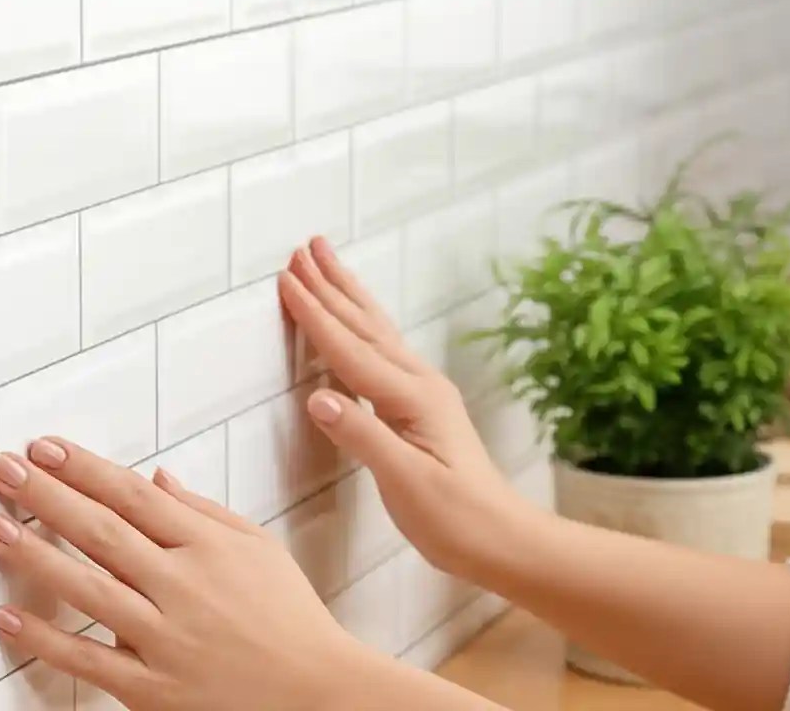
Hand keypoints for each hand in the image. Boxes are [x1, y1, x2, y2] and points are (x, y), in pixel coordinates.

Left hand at [0, 438, 385, 710]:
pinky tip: (10, 615)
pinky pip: (89, 660)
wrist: (320, 694)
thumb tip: (156, 478)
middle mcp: (184, 586)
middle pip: (102, 531)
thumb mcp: (259, 548)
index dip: (84, 468)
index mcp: (209, 547)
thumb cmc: (291, 619)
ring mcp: (166, 638)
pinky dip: (46, 638)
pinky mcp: (154, 688)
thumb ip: (204, 512)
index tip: (45, 447)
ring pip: (88, 588)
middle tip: (4, 467)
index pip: (133, 495)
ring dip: (35, 554)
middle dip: (47, 494)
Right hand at [278, 238, 526, 573]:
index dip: (315, 315)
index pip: (350, 350)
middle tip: (304, 248)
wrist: (503, 540)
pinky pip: (383, 351)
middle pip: (364, 326)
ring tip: (327, 262)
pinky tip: (357, 321)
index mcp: (412, 399)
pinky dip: (362, 325)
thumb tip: (318, 397)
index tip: (286, 280)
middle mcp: (420, 385)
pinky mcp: (422, 407)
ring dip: (348, 296)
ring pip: (377, 331)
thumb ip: (361, 437)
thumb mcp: (406, 483)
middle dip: (331, 286)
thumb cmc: (456, 519)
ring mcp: (424, 393)